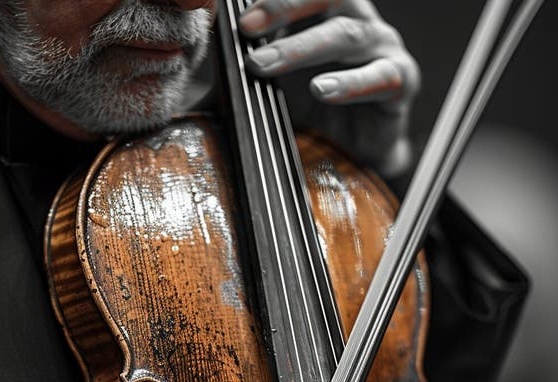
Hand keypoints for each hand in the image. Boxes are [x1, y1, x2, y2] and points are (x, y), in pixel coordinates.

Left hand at [240, 0, 419, 175]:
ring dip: (301, 48)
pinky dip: (348, 82)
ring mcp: (382, 45)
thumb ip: (235, 75)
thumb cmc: (314, 114)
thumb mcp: (266, 89)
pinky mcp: (402, 79)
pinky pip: (378, 75)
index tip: (234, 9)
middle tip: (246, 27)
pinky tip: (321, 89)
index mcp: (324, 10)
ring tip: (265, 66)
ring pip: (346, 32)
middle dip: (282, 5)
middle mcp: (355, 18)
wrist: (354, 157)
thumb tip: (188, 77)